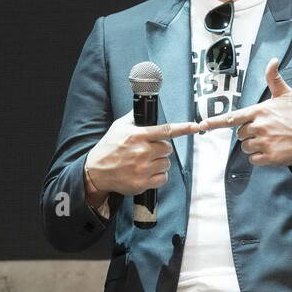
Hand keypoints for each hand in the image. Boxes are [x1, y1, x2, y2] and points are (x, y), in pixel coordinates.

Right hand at [85, 110, 199, 196]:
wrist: (96, 172)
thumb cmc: (108, 148)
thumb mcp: (118, 127)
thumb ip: (134, 118)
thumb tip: (144, 108)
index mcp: (137, 135)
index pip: (166, 130)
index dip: (184, 128)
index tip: (196, 126)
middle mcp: (142, 151)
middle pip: (168, 149)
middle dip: (162, 149)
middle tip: (150, 151)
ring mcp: (143, 168)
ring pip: (166, 164)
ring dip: (160, 163)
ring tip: (145, 163)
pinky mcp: (143, 183)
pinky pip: (163, 178)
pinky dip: (158, 177)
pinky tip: (147, 174)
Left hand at [194, 59, 291, 166]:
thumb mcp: (287, 95)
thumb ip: (274, 79)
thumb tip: (272, 60)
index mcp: (260, 111)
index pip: (232, 117)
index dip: (215, 122)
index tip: (201, 125)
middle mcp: (260, 127)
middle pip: (240, 134)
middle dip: (249, 133)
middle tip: (266, 130)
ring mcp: (264, 143)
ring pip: (245, 147)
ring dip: (254, 146)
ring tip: (271, 140)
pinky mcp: (269, 157)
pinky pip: (253, 159)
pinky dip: (260, 157)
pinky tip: (272, 150)